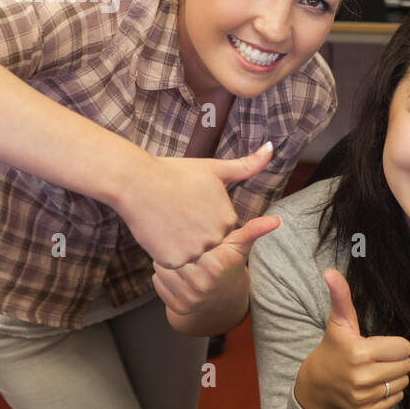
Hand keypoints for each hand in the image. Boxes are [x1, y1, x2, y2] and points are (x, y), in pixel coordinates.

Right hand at [117, 142, 274, 268]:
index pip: (216, 225)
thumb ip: (247, 165)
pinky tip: (157, 231)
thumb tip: (272, 148)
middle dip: (189, 228)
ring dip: (176, 240)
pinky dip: (163, 249)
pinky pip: (171, 260)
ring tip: (165, 218)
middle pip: (203, 240)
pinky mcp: (174, 261)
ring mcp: (196, 251)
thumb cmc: (175, 172)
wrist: (137, 181)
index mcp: (228, 219)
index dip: (198, 213)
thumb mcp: (215, 169)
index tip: (187, 199)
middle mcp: (216, 238)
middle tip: (173, 209)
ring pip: (187, 251)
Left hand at [151, 215, 279, 315]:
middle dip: (178, 249)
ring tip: (186, 264)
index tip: (195, 237)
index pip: (186, 241)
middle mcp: (202, 283)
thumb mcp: (240, 246)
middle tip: (190, 251)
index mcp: (215, 264)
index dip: (188, 236)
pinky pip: (157, 282)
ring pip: (161, 267)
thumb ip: (253, 230)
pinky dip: (164, 278)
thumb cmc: (229, 264)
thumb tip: (277, 220)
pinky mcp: (178, 307)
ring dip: (169, 263)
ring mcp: (190, 298)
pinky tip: (180, 278)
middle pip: (171, 253)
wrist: (224, 300)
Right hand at [295, 268, 409, 408]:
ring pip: (403, 382)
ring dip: (394, 375)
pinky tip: (373, 384)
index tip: (378, 344)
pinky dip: (389, 391)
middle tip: (378, 357)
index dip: (394, 344)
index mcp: (360, 353)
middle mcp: (362, 378)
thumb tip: (330, 271)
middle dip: (396, 359)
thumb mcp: (339, 321)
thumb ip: (341, 296)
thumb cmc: (334, 347)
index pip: (404, 348)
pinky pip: (395, 399)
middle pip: (406, 365)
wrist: (317, 384)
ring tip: (376, 370)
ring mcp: (363, 397)